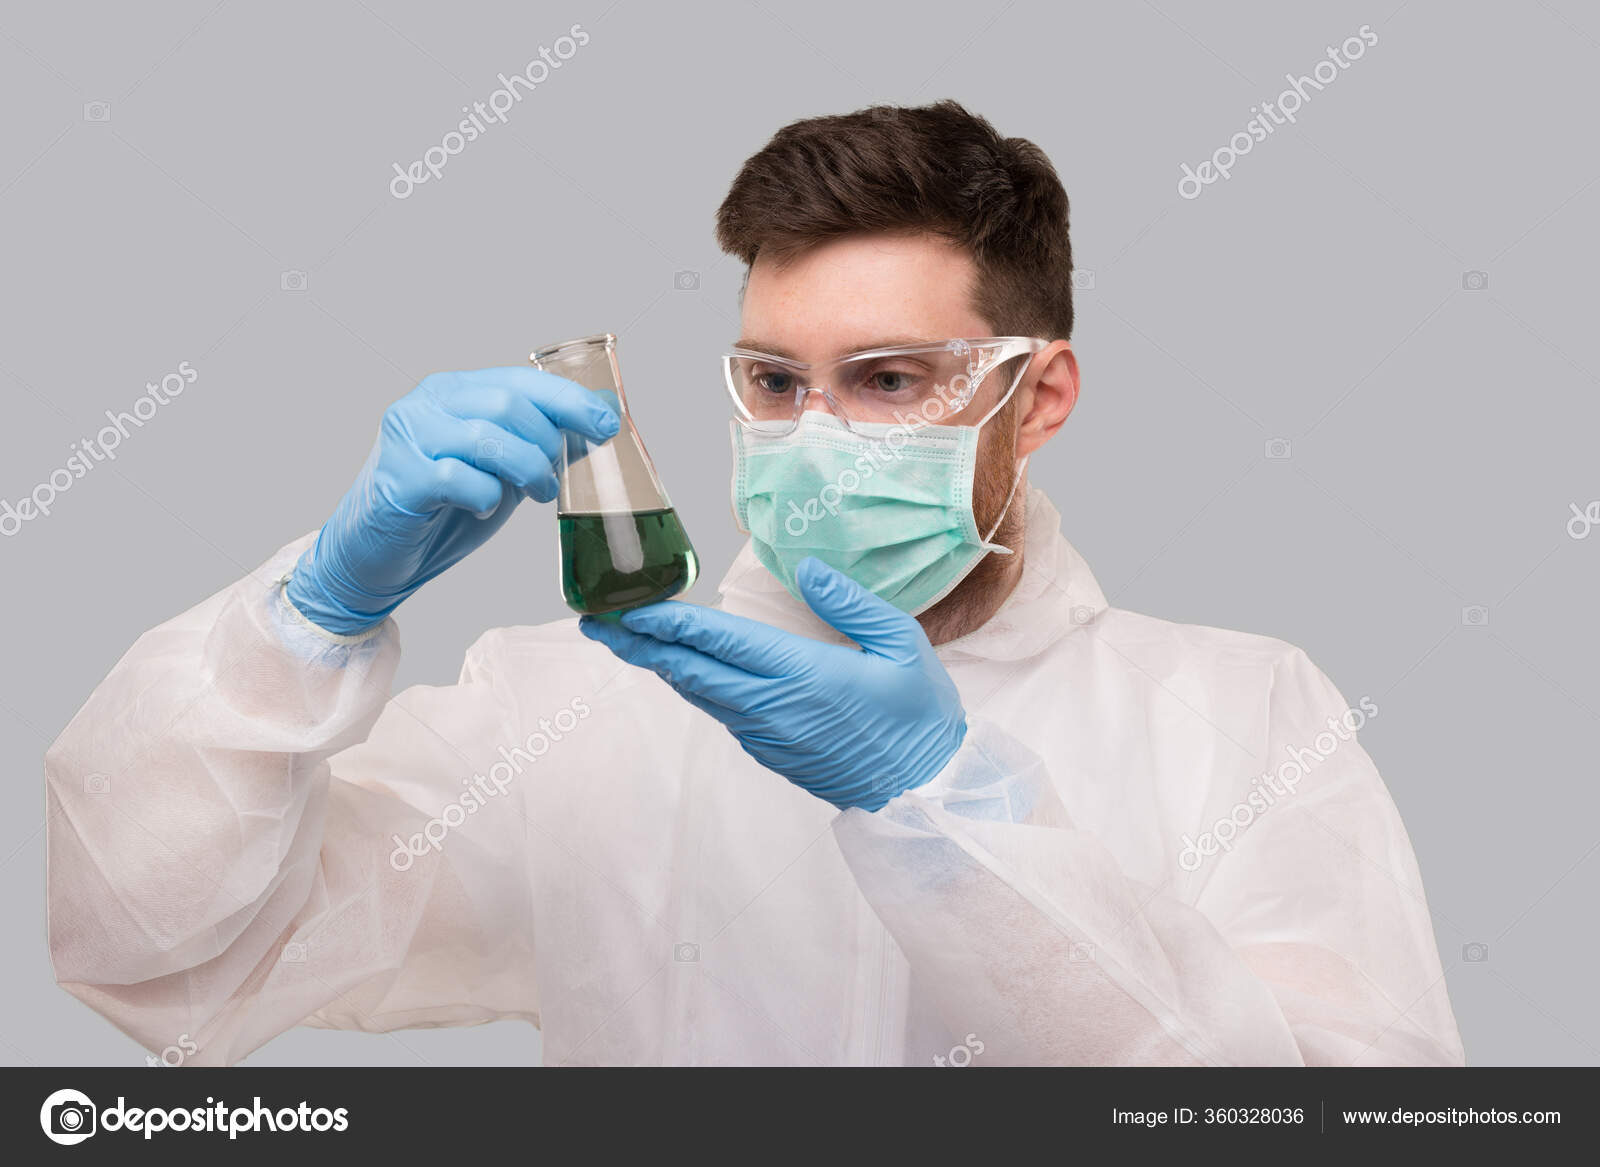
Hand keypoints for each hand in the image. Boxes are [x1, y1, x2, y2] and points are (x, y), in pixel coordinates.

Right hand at [287, 368, 618, 634]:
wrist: (376, 553)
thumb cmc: (443, 508)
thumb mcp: (501, 468)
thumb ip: (539, 440)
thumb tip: (605, 411)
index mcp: (452, 391)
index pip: (520, 381)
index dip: (569, 401)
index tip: (607, 425)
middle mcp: (426, 404)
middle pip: (507, 405)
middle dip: (546, 442)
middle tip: (551, 479)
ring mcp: (408, 438)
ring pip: (487, 437)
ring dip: (526, 469)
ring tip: (534, 494)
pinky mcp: (399, 479)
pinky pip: (460, 479)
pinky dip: (485, 496)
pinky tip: (482, 507)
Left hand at [580, 557, 966, 810]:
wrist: (924, 791)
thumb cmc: (920, 715)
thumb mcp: (902, 644)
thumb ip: (849, 602)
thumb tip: (806, 570)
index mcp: (802, 675)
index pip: (719, 642)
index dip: (669, 623)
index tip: (629, 607)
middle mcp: (772, 706)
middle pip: (690, 671)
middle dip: (640, 645)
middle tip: (597, 623)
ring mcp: (767, 734)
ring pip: (700, 693)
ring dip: (662, 665)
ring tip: (626, 640)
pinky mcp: (770, 751)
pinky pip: (721, 712)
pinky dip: (694, 685)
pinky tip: (682, 669)